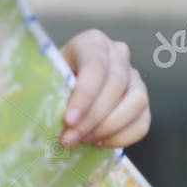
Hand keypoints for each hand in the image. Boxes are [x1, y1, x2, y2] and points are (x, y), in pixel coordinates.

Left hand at [58, 29, 149, 149]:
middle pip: (116, 85)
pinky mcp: (141, 103)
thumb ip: (49, 91)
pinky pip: (142, 123)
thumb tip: (46, 117)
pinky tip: (98, 143)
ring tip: (84, 140)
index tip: (69, 120)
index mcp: (92, 42)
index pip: (96, 65)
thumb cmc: (51, 85)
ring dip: (109, 127)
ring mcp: (134, 78)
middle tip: (70, 139)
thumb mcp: (45, 81)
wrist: (64, 95)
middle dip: (92, 117)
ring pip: (137, 101)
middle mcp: (119, 55)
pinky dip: (121, 138)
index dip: (84, 95)